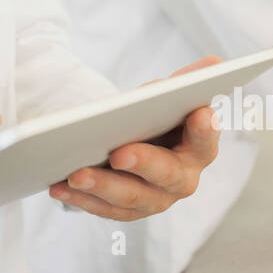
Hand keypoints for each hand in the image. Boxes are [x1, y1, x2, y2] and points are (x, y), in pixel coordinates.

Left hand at [48, 56, 221, 219]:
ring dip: (102, 186)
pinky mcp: (128, 211)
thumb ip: (189, 81)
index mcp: (200, 148)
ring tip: (75, 174)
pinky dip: (82, 199)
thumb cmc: (159, 115)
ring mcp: (156, 199)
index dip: (205, 129)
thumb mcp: (170, 95)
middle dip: (142, 163)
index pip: (206, 139)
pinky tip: (58, 186)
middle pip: (166, 175)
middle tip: (117, 153)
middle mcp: (183, 180)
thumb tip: (215, 62)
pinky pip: (105, 210)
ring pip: (130, 198)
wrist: (138, 141)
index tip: (199, 113)